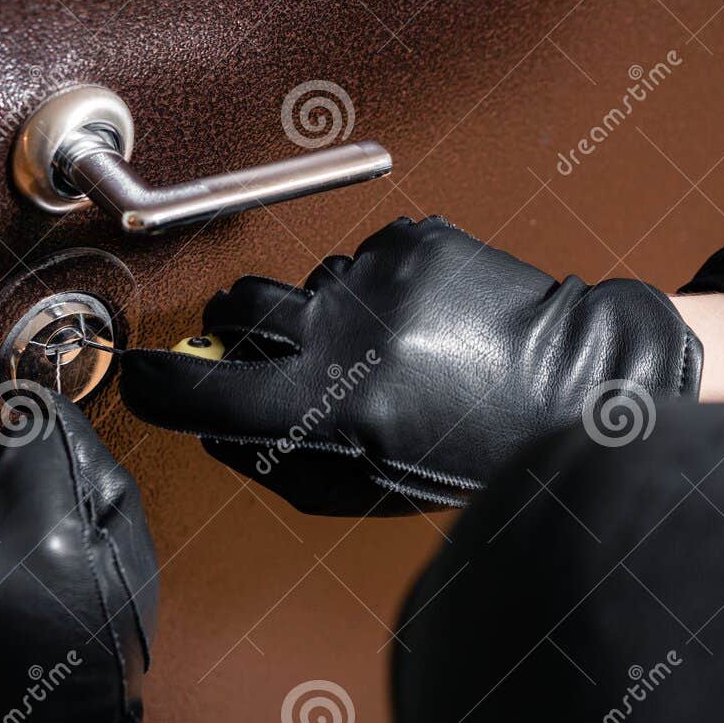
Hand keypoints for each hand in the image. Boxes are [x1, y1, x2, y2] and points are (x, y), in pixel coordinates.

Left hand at [0, 391, 157, 722]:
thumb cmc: (89, 658)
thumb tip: (43, 404)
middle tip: (41, 573)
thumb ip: (88, 465)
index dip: (38, 428)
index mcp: (37, 522)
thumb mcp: (125, 552)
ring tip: (4, 603)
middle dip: (15, 513)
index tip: (36, 431)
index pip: (27, 422)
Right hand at [120, 215, 700, 514]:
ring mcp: (375, 275)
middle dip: (241, 328)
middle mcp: (343, 329)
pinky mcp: (410, 239)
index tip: (145, 375)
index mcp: (327, 400)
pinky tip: (423, 320)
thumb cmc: (478, 448)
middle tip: (272, 351)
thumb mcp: (370, 483)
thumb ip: (279, 462)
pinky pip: (361, 260)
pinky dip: (377, 290)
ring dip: (322, 311)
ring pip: (306, 282)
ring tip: (384, 344)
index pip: (200, 384)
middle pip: (238, 305)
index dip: (158, 382)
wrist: (578, 379)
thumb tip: (214, 425)